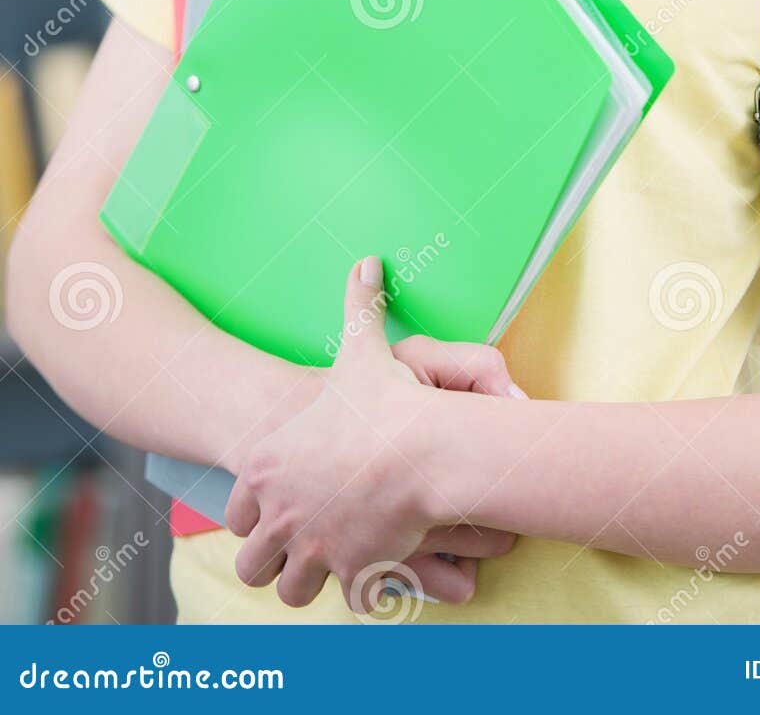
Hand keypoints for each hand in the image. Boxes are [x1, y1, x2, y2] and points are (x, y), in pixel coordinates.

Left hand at [226, 257, 510, 613]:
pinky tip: (377, 571)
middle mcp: (277, 515)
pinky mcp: (349, 574)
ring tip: (333, 564)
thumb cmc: (386, 401)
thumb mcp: (363, 349)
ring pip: (288, 591)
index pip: (236, 511)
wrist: (421, 449)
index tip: (280, 505)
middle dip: (273, 560)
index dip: (256, 511)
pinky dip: (363, 590)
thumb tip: (367, 260)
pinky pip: (347, 600)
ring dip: (310, 581)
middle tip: (301, 546)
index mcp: (266, 468)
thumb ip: (358, 306)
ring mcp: (310, 549)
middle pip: (251, 564)